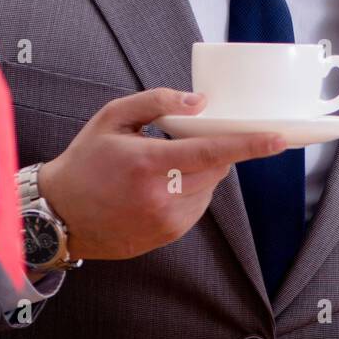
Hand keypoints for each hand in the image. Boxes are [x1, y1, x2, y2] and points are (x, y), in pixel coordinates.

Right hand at [37, 88, 284, 261]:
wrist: (60, 215)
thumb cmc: (85, 162)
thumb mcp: (112, 118)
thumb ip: (156, 102)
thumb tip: (198, 102)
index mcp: (148, 163)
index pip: (211, 151)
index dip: (248, 144)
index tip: (278, 138)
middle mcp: (161, 196)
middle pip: (215, 168)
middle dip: (215, 148)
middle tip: (187, 138)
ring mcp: (166, 221)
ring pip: (209, 186)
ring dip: (202, 170)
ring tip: (163, 165)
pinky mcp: (168, 236)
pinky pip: (197, 205)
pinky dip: (191, 189)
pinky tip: (161, 185)